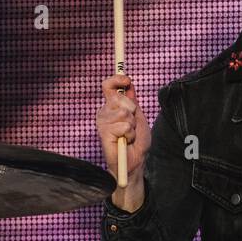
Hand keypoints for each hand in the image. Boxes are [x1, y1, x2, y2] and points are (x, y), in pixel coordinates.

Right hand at [96, 73, 150, 208]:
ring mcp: (102, 123)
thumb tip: (129, 84)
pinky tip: (126, 141)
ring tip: (129, 134)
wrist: (134, 161)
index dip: (117, 79)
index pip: (108, 86)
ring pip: (124, 112)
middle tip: (132, 124)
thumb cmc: (136, 141)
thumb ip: (132, 101)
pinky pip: (123, 126)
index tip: (128, 81)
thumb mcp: (138, 116)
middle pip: (119, 98)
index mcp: (111, 107)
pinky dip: (130, 134)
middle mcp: (104, 113)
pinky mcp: (104, 133)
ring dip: (132, 125)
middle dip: (132, 110)